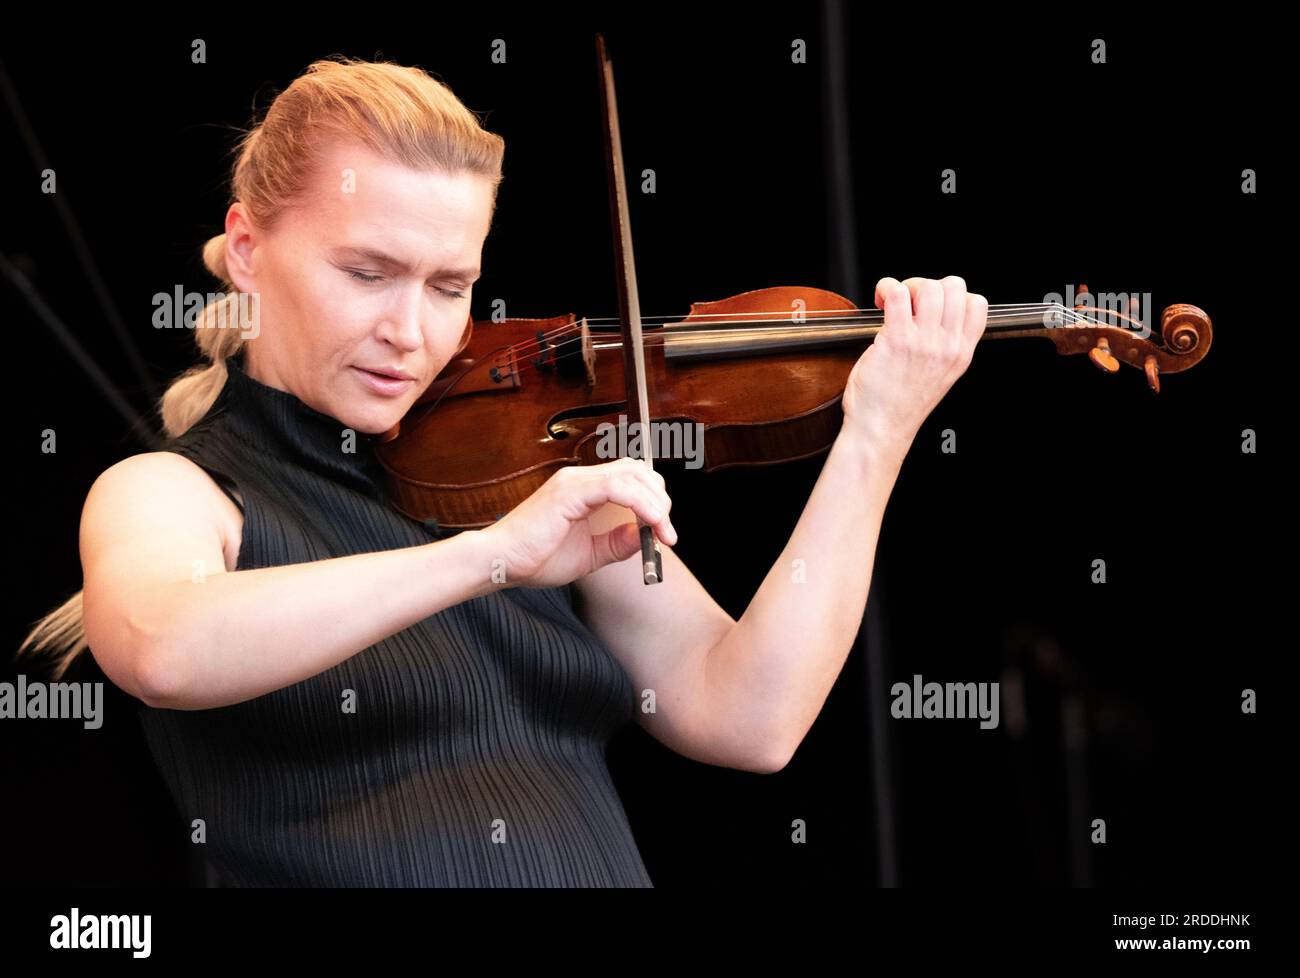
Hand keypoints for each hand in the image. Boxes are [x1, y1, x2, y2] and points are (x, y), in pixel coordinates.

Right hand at [479, 457, 676, 588]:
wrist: (501, 563)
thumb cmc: (535, 559)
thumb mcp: (589, 555)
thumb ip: (616, 544)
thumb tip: (645, 534)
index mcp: (584, 490)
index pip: (631, 479)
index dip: (655, 501)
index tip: (665, 532)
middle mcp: (580, 479)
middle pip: (637, 470)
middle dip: (661, 498)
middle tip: (667, 531)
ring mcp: (574, 481)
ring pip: (631, 474)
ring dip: (655, 501)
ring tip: (662, 529)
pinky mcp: (570, 491)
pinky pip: (616, 487)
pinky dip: (640, 503)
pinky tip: (650, 522)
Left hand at [840, 275, 987, 458]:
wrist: (880, 430)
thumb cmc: (898, 405)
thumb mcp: (938, 376)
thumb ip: (944, 348)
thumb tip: (935, 316)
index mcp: (960, 354)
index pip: (977, 304)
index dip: (954, 295)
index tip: (931, 307)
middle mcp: (947, 346)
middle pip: (954, 287)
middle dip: (927, 285)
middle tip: (909, 302)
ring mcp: (923, 343)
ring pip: (928, 286)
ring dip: (907, 286)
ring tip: (893, 302)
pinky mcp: (896, 340)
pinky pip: (896, 294)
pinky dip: (885, 288)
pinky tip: (880, 300)